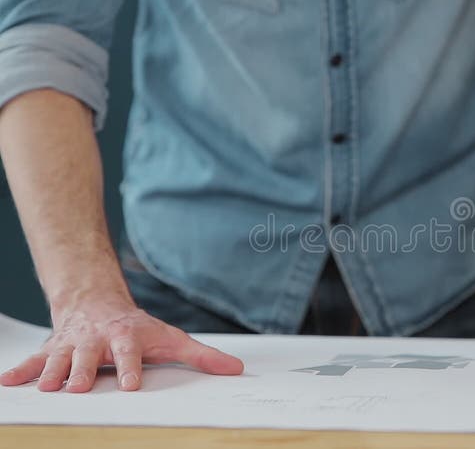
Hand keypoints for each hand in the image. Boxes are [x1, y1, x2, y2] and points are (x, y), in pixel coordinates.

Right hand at [0, 299, 243, 392]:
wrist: (97, 303)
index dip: (131, 368)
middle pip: (89, 356)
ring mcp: (71, 345)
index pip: (130, 353)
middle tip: (77, 387)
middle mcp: (96, 340)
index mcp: (126, 337)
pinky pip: (32, 361)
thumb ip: (201, 356)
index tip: (131, 385)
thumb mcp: (171, 338)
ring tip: (47, 388)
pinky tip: (6, 384)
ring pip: (58, 358)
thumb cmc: (138, 328)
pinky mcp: (51, 350)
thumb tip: (236, 369)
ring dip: (51, 372)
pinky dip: (20, 371)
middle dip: (82, 370)